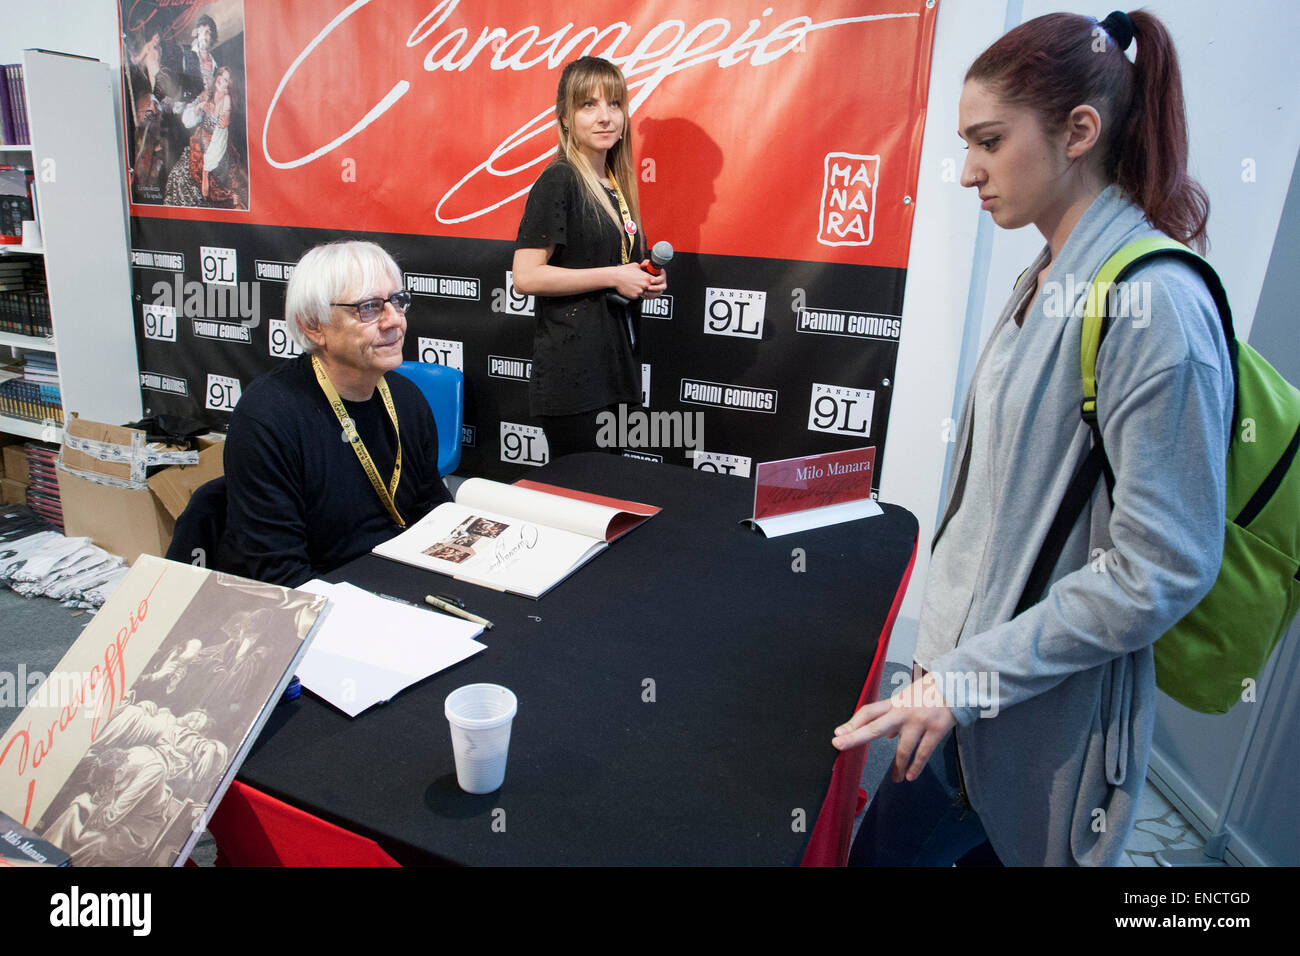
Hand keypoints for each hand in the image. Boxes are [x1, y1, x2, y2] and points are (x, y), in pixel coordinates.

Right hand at [610, 262, 653, 299]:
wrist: (615, 277)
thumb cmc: (624, 271)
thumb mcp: (636, 266)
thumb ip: (643, 268)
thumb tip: (645, 268)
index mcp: (646, 277)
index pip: (657, 282)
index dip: (656, 283)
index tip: (654, 283)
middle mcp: (644, 285)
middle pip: (653, 290)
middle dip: (652, 289)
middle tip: (648, 288)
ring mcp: (640, 291)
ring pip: (646, 294)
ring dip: (645, 293)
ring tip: (640, 289)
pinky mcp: (634, 296)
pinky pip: (638, 297)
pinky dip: (637, 294)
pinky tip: (633, 290)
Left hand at [640, 260, 666, 298]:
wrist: (640, 278)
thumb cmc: (645, 271)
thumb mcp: (645, 266)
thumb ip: (646, 263)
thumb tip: (646, 264)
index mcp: (661, 274)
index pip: (662, 277)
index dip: (657, 280)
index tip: (651, 281)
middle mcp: (662, 282)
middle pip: (662, 287)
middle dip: (655, 288)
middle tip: (648, 288)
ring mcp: (659, 288)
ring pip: (658, 293)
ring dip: (652, 294)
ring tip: (645, 292)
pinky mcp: (656, 293)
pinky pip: (654, 297)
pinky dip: (649, 297)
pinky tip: (644, 295)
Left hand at [831, 672, 955, 782]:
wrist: (957, 682)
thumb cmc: (931, 692)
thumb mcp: (909, 699)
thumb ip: (896, 716)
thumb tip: (887, 736)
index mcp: (895, 703)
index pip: (868, 712)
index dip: (852, 722)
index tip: (838, 733)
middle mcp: (903, 711)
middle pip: (875, 726)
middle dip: (856, 737)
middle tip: (839, 745)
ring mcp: (919, 721)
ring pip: (902, 749)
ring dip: (898, 767)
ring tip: (897, 779)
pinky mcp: (936, 729)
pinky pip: (923, 753)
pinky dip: (916, 767)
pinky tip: (911, 776)